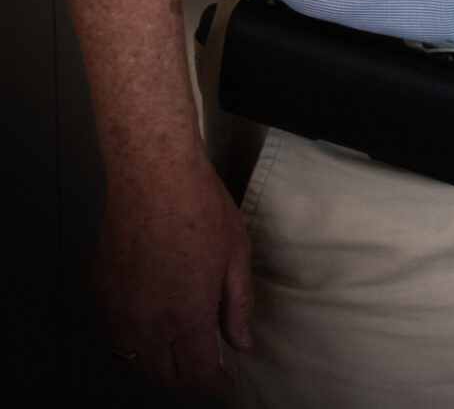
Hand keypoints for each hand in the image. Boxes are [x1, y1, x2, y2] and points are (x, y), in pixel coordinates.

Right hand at [98, 152, 253, 397]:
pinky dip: (135, 342)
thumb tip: (241, 340)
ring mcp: (119, 309)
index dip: (214, 385)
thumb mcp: (236, 255)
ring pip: (135, 361)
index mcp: (187, 312)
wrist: (153, 178)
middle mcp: (147, 319)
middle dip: (187, 378)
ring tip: (180, 351)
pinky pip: (116, 335)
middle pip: (163, 375)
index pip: (198, 370)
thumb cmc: (198, 208)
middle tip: (205, 367)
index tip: (225, 386)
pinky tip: (153, 327)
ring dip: (158, 365)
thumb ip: (238, 305)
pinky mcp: (102, 294)